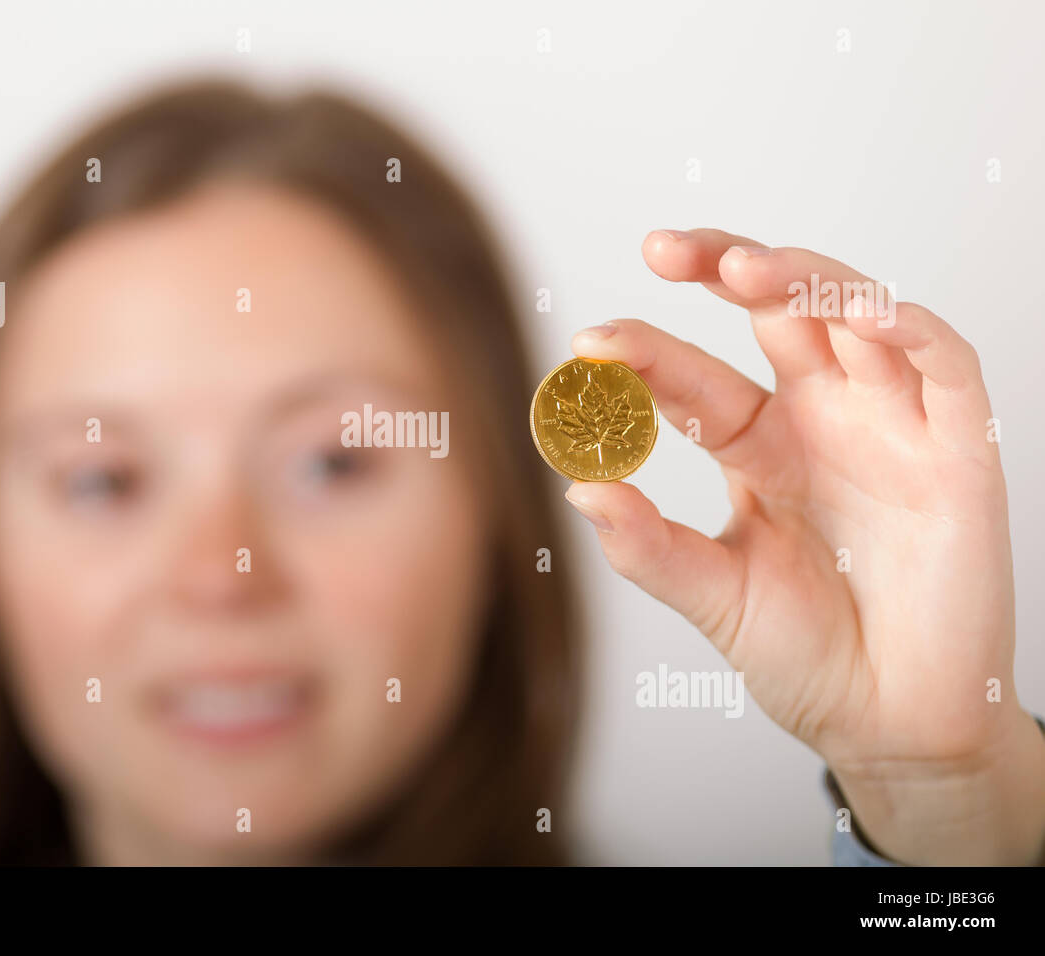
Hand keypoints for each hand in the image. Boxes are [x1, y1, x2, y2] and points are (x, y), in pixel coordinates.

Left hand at [565, 227, 1044, 864]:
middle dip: (724, 267)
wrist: (890, 723)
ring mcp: (888, 425)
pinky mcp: (956, 447)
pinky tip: (859, 312)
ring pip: (853, 316)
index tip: (590, 342)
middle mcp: (821, 420)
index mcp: (759, 447)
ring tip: (740, 270)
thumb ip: (649, 547)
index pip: (697, 378)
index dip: (647, 352)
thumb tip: (577, 487)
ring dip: (804, 280)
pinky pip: (941, 364)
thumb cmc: (806, 657)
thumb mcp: (714, 595)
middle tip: (662, 248)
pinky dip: (906, 328)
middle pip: (775, 313)